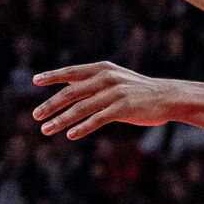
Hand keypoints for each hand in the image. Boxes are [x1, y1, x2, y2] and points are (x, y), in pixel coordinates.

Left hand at [33, 62, 179, 138]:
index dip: (53, 76)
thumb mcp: (115, 79)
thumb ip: (92, 82)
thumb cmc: (138, 90)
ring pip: (81, 108)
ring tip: (46, 130)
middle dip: (51, 105)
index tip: (35, 81)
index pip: (72, 71)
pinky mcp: (123, 108)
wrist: (168, 97)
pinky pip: (97, 119)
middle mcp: (107, 78)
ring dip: (61, 120)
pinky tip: (70, 135)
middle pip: (72, 92)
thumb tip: (66, 84)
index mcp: (103, 69)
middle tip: (36, 116)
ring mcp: (115, 93)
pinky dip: (82, 127)